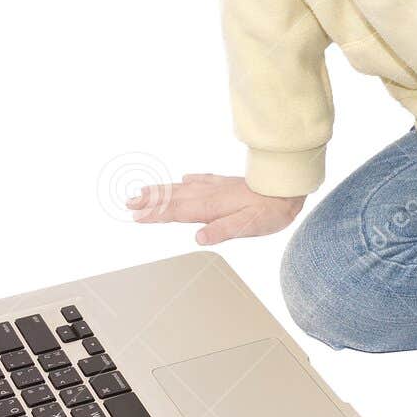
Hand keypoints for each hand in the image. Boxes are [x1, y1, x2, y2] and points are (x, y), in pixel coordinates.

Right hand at [125, 173, 304, 244]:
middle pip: (173, 197)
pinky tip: (184, 178)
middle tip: (128, 202)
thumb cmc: (271, 210)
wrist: (287, 186)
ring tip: (144, 191)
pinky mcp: (227, 183)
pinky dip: (188, 180)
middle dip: (150, 200)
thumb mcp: (249, 226)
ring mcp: (217, 186)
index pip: (177, 211)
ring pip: (183, 187)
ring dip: (162, 190)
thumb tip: (199, 238)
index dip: (155, 214)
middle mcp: (210, 193)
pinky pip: (201, 180)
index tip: (135, 215)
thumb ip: (223, 231)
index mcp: (211, 206)